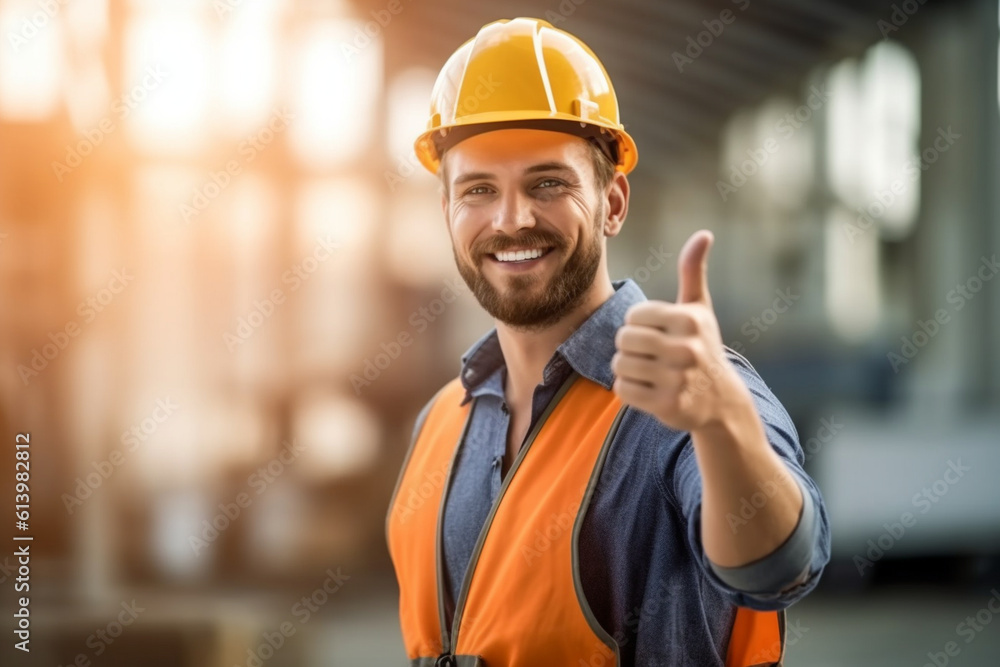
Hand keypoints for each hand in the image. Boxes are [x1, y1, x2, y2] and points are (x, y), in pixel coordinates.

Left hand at [611, 230, 748, 432]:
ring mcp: (677, 379)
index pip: (633, 316)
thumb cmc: (703, 347)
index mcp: (689, 320)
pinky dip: (628, 390)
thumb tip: (703, 234)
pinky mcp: (667, 405)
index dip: (637, 325)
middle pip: (623, 340)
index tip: (655, 334)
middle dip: (629, 347)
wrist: (720, 401)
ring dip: (627, 369)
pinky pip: (622, 390)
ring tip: (647, 371)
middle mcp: (685, 349)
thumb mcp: (700, 309)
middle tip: (647, 355)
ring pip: (620, 365)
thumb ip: (693, 272)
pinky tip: (647, 389)